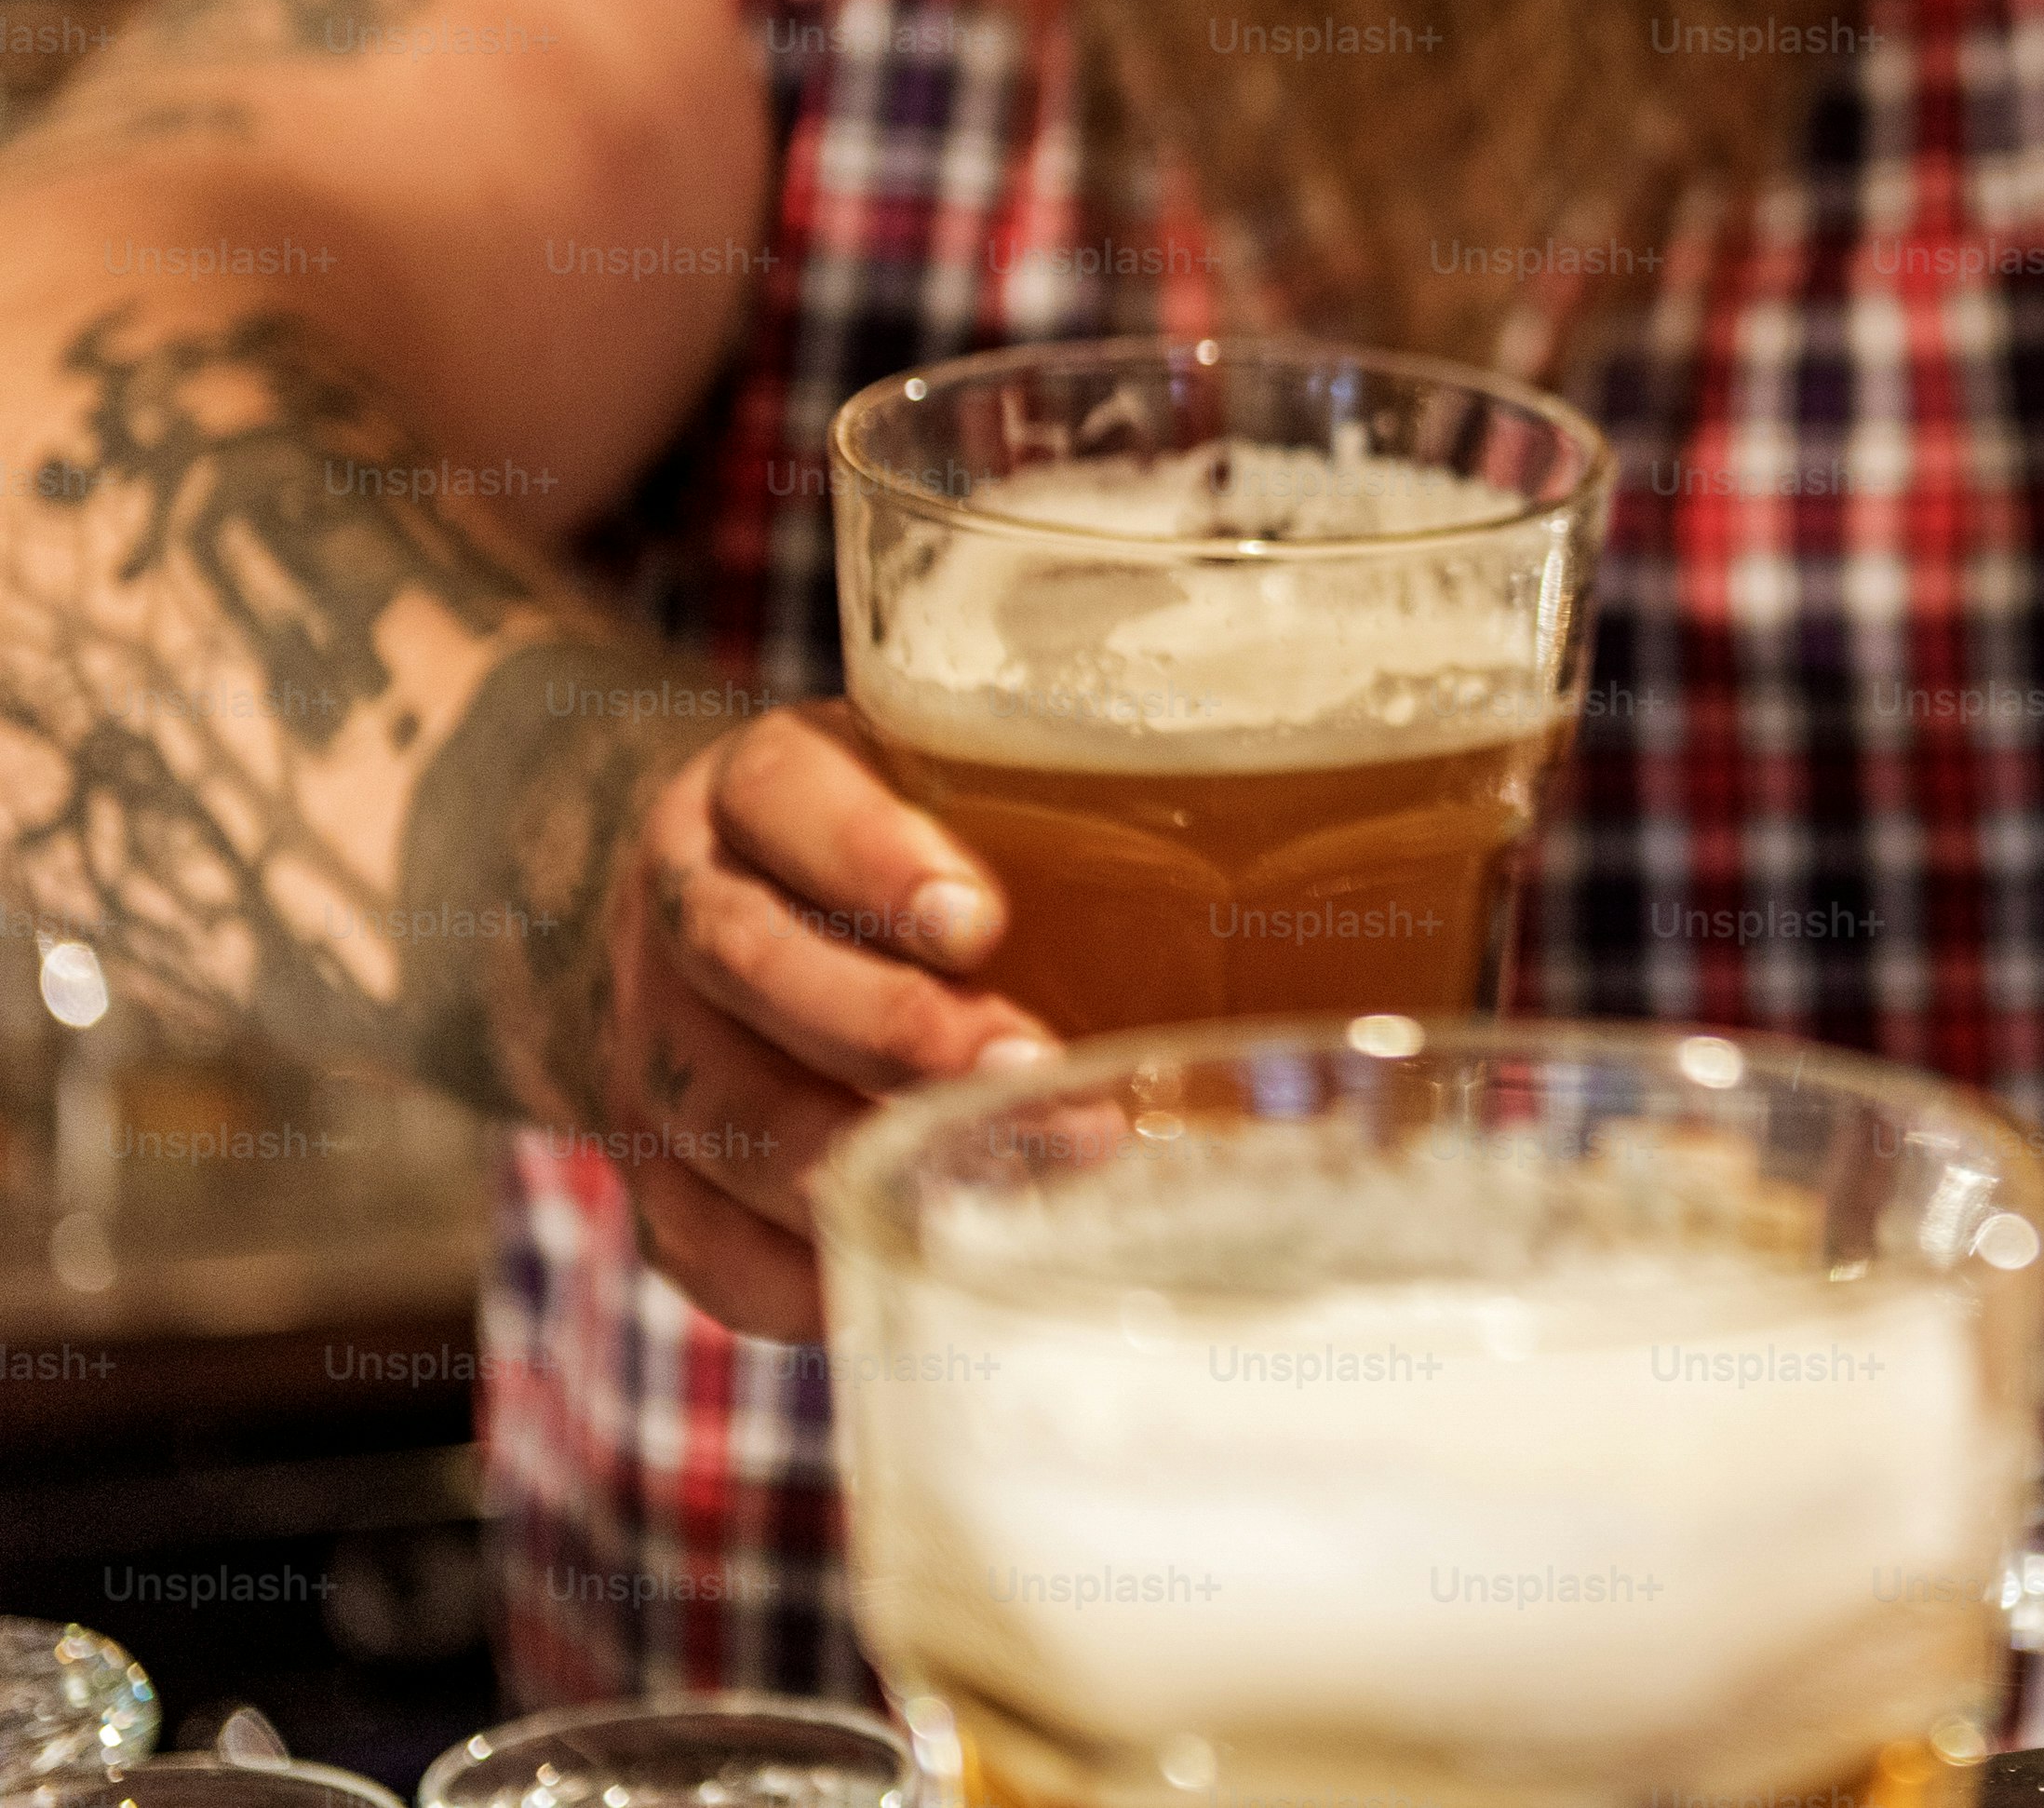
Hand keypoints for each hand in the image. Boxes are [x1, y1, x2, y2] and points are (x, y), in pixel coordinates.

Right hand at [581, 702, 1047, 1337]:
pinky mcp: (650, 1165)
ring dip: (855, 1157)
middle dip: (890, 1027)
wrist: (725, 905)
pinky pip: (696, 1240)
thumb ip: (1095, 818)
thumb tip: (1385, 914)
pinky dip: (797, 1273)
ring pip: (717, 1107)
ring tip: (1009, 1179)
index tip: (983, 917)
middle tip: (1033, 1065)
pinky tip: (908, 1268)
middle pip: (748, 960)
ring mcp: (646, 1038)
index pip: (787, 795)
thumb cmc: (917, 845)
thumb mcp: (971, 782)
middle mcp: (681, 903)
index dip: (870, 857)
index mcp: (758, 788)